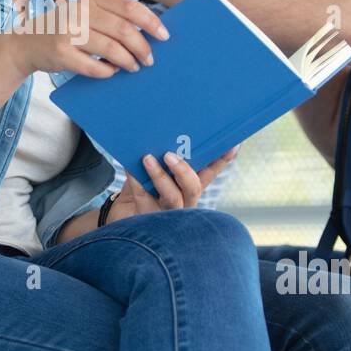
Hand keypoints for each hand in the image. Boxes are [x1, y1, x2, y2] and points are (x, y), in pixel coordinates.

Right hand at [11, 0, 168, 78]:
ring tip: (134, 67)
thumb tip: (149, 33)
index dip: (150, 22)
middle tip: (149, 59)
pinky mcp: (61, 52)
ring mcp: (69, 32)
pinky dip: (108, 72)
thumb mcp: (85, 14)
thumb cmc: (65, 29)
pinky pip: (94, 66)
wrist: (27, 43)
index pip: (128, 7)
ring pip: (111, 49)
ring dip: (128, 61)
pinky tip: (112, 72)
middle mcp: (79, 11)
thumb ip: (111, 17)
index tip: (164, 36)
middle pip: (123, 29)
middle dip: (141, 47)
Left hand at [105, 146, 239, 222]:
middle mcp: (184, 200)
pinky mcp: (149, 220)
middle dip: (183, 170)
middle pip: (193, 187)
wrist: (119, 213)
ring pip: (172, 197)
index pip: (210, 172)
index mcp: (189, 185)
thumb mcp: (153, 167)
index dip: (221, 160)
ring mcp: (169, 214)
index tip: (232, 144)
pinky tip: (131, 169)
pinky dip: (137, 182)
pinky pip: (145, 199)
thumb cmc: (140, 185)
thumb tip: (160, 131)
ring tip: (147, 159)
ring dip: (161, 176)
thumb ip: (161, 154)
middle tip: (169, 154)